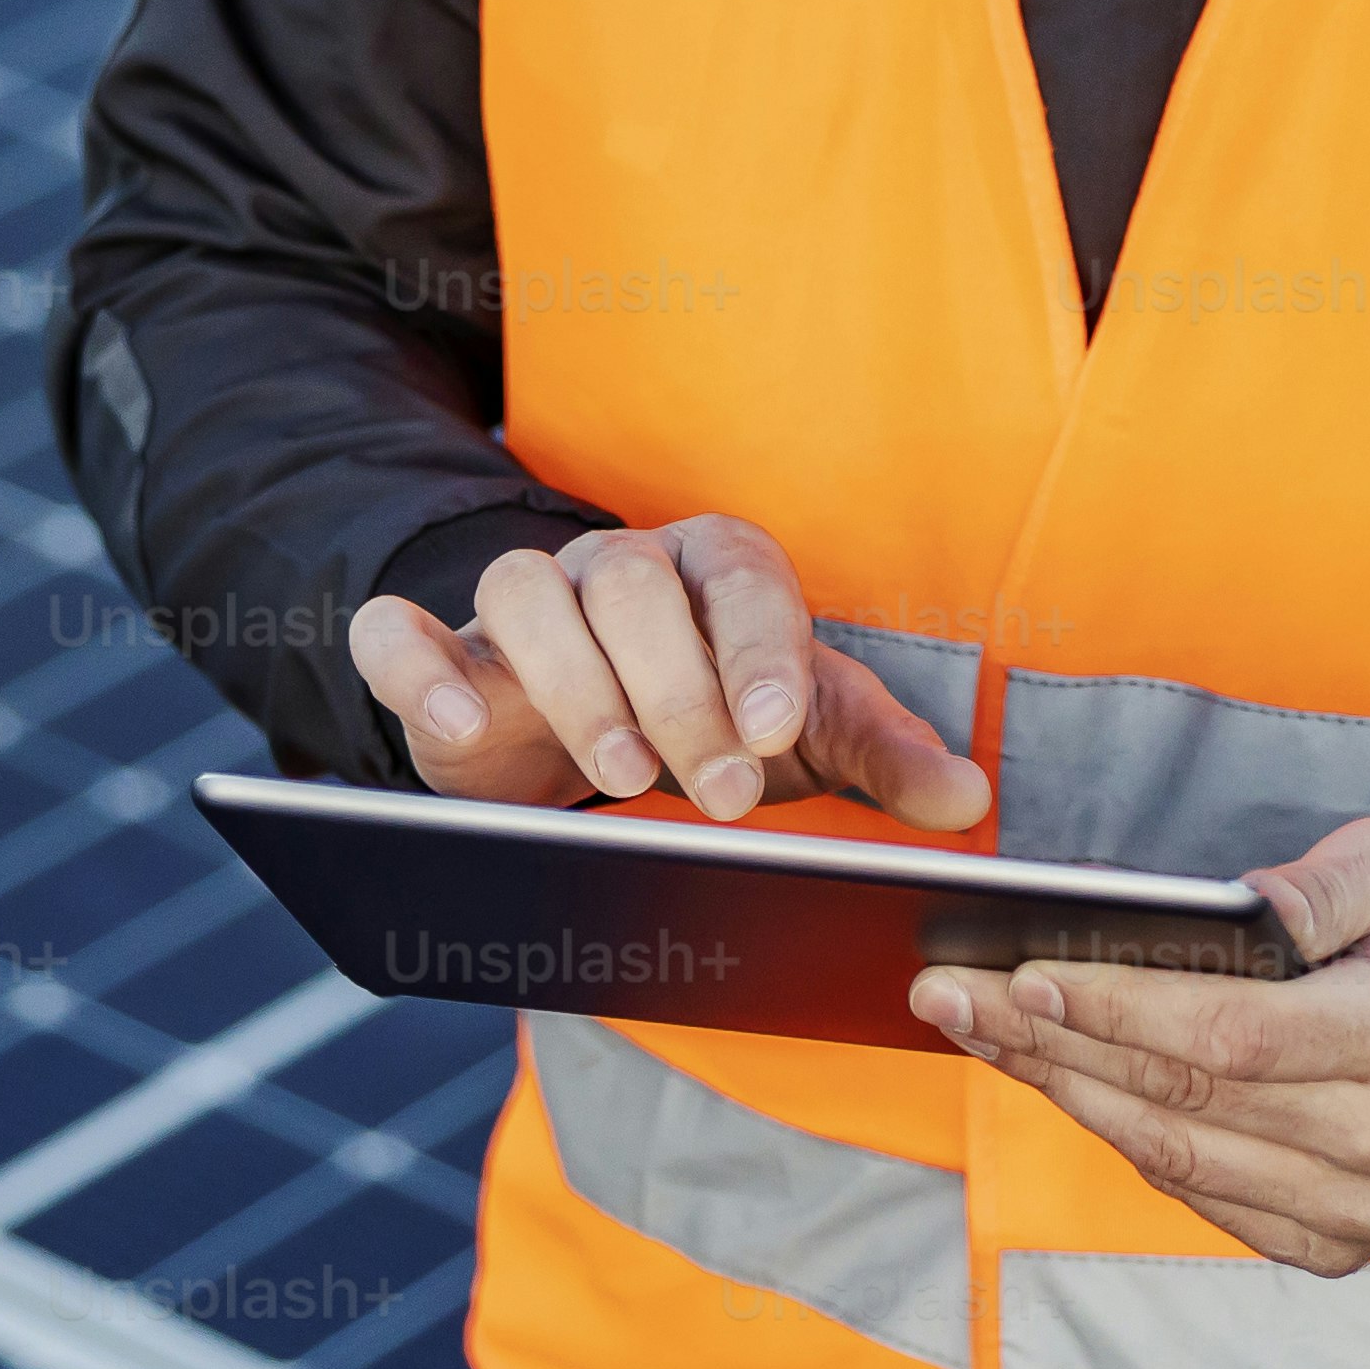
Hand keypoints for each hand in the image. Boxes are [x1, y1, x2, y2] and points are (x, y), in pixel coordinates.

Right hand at [344, 515, 991, 828]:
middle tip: (719, 795)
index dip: (758, 653)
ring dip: (573, 683)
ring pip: (525, 590)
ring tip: (618, 779)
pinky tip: (454, 723)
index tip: (773, 733)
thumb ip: (887, 759)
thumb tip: (967, 801)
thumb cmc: (726, 720)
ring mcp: (530, 603)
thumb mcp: (815, 738)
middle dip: (679, 692)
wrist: (617, 736)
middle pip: (635, 589)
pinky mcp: (446, 657)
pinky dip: (414, 664)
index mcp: (721, 567)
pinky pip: (402, 631)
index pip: (745, 582)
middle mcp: (622, 567)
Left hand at [915, 817, 1369, 1272]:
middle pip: (1184, 1102)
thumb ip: (1319, 887)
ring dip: (1065, 1094)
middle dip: (1049, 1046)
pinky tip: (1064, 1082)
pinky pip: (1203, 1196)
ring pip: (1177, 1158)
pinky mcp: (1337, 1245)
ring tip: (979, 1033)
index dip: (1118, 1012)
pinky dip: (1125, 1137)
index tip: (1020, 974)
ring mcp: (1366, 1211)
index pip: (1235, 1039)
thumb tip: (1222, 912)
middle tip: (947, 996)